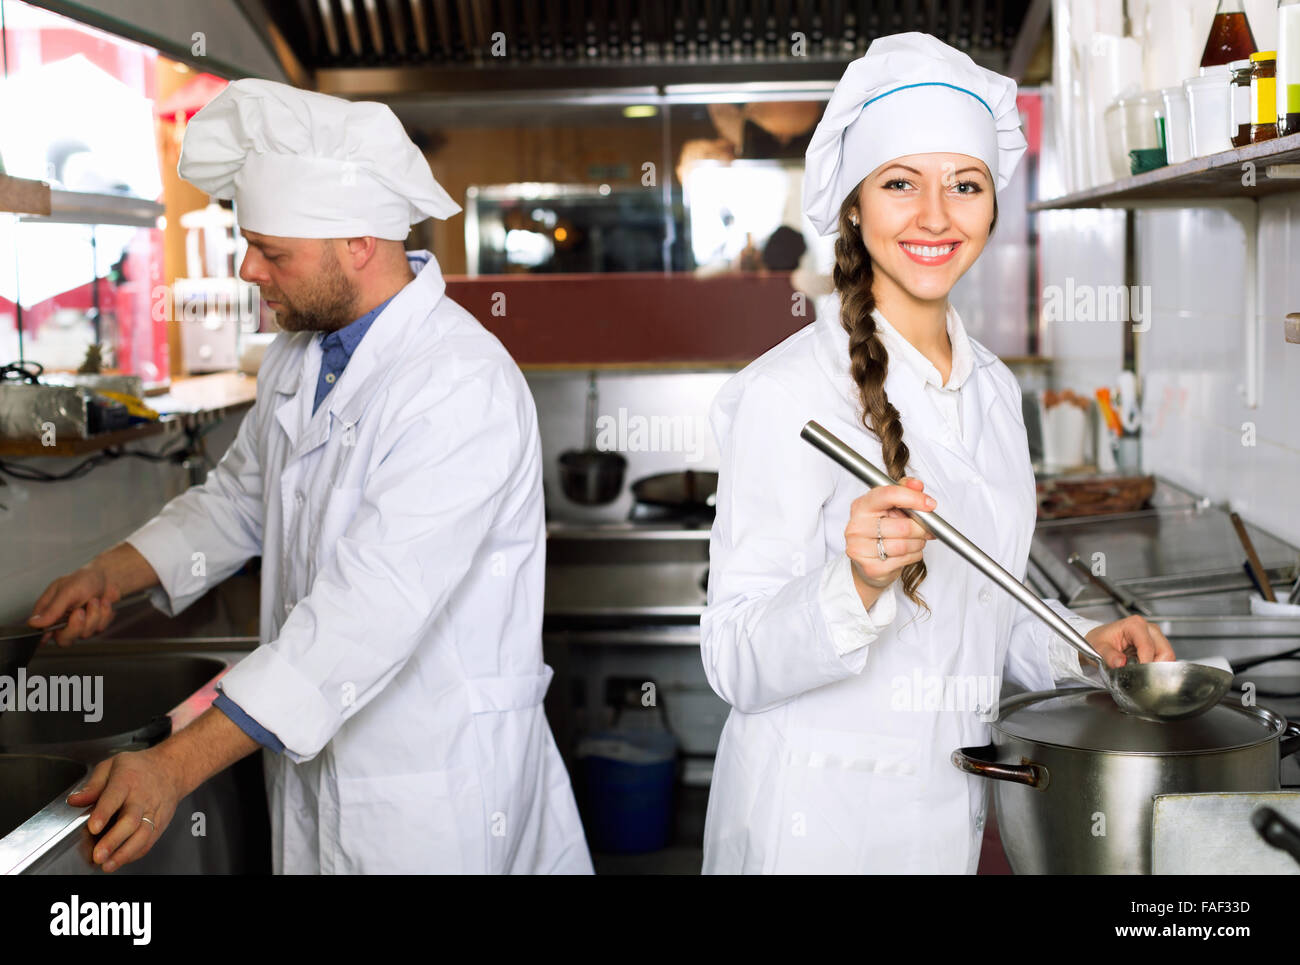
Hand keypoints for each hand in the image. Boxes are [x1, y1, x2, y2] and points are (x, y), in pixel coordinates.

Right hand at [28, 565, 123, 646]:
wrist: (110, 576)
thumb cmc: (85, 579)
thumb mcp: (67, 591)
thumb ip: (52, 609)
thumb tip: (33, 623)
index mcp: (48, 610)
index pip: (39, 631)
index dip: (47, 634)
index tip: (60, 626)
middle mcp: (61, 621)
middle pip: (63, 640)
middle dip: (76, 626)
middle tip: (80, 611)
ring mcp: (78, 625)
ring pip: (84, 634)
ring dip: (94, 615)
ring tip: (94, 600)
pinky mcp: (94, 626)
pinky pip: (99, 629)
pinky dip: (104, 614)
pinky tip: (103, 602)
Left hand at [66, 748, 183, 872]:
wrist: (171, 769)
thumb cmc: (138, 769)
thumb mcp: (112, 766)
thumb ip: (93, 785)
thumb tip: (75, 800)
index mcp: (127, 780)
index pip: (114, 797)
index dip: (103, 813)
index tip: (93, 827)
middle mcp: (142, 798)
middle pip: (130, 820)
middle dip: (113, 840)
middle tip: (98, 854)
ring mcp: (154, 812)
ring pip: (142, 834)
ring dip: (125, 852)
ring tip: (108, 864)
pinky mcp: (160, 823)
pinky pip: (149, 841)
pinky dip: (135, 853)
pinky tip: (120, 860)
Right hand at [845, 477, 936, 594]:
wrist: (867, 562)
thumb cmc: (880, 531)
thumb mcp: (890, 507)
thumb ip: (904, 491)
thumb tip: (917, 485)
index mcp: (861, 506)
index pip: (888, 495)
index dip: (913, 498)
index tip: (930, 504)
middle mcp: (856, 527)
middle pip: (902, 526)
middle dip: (921, 528)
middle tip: (926, 528)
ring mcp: (860, 549)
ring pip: (905, 545)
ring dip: (918, 543)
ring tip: (916, 540)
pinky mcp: (870, 568)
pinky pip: (904, 559)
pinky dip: (914, 555)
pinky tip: (908, 552)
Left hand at [1083, 615, 1175, 669]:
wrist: (1097, 642)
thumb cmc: (1099, 641)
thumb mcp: (1098, 648)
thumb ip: (1109, 656)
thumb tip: (1120, 663)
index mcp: (1135, 625)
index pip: (1148, 647)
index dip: (1145, 663)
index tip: (1138, 675)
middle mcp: (1149, 628)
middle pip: (1165, 652)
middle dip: (1155, 667)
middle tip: (1141, 676)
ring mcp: (1155, 637)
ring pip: (1167, 657)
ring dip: (1156, 668)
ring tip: (1140, 672)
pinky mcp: (1157, 646)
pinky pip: (1164, 660)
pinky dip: (1156, 668)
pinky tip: (1143, 670)